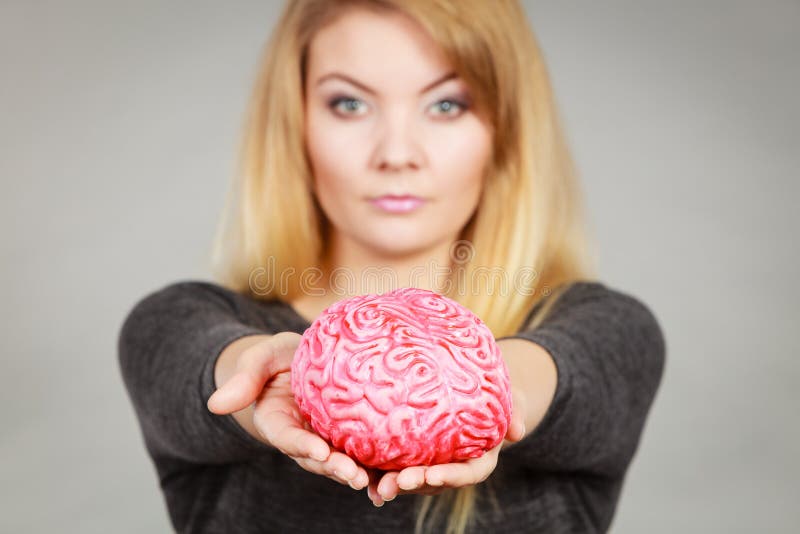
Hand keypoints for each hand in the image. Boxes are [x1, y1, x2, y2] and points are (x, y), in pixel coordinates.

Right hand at [207, 331, 369, 490]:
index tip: (317, 450)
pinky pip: (362, 456)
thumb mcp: (262, 358)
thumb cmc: (280, 357)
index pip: (287, 437)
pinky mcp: (349, 439)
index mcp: (278, 422)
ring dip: (358, 475)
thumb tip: (215, 405)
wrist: (303, 360)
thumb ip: (245, 379)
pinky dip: (377, 469)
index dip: (301, 445)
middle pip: (317, 458)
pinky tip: (396, 478)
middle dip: (335, 469)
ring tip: (376, 484)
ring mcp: (326, 440)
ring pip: (341, 463)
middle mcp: (302, 437)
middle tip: (354, 476)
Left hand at [367, 387, 526, 505]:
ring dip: (393, 484)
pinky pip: (396, 464)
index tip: (432, 474)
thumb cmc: (495, 391)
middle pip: (435, 481)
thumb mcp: (510, 396)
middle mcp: (454, 465)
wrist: (476, 387)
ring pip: (412, 478)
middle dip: (415, 483)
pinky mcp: (413, 453)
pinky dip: (379, 472)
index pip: (467, 473)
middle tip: (395, 483)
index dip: (450, 476)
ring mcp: (432, 462)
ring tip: (374, 486)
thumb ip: (513, 411)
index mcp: (479, 457)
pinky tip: (360, 476)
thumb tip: (518, 433)